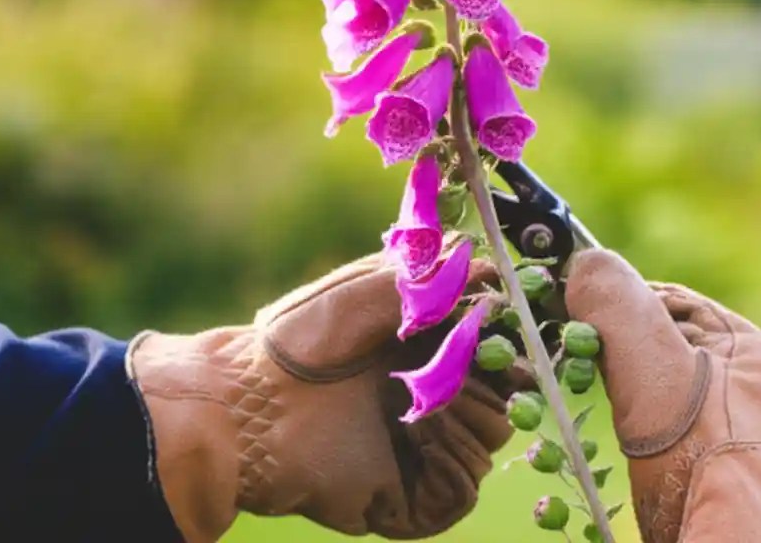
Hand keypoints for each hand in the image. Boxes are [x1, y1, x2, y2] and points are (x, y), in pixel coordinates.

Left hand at [127, 255, 528, 540]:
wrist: (252, 402)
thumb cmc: (297, 341)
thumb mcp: (363, 291)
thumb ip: (428, 278)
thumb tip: (489, 268)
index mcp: (420, 349)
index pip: (489, 346)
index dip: (505, 334)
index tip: (508, 318)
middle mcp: (426, 398)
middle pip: (503, 393)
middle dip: (500, 371)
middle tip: (481, 356)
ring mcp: (419, 448)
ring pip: (491, 437)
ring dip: (474, 409)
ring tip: (433, 392)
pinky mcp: (408, 493)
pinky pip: (462, 486)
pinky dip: (455, 455)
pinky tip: (423, 427)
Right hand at [565, 250, 760, 542]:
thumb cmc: (698, 454)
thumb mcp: (654, 367)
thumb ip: (619, 306)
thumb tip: (585, 259)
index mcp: (752, 351)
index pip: (672, 301)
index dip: (618, 300)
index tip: (571, 306)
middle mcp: (750, 390)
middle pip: (660, 347)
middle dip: (612, 349)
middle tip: (570, 355)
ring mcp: (731, 435)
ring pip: (653, 392)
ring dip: (612, 391)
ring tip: (580, 395)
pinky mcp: (708, 474)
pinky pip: (658, 433)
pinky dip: (624, 429)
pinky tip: (602, 440)